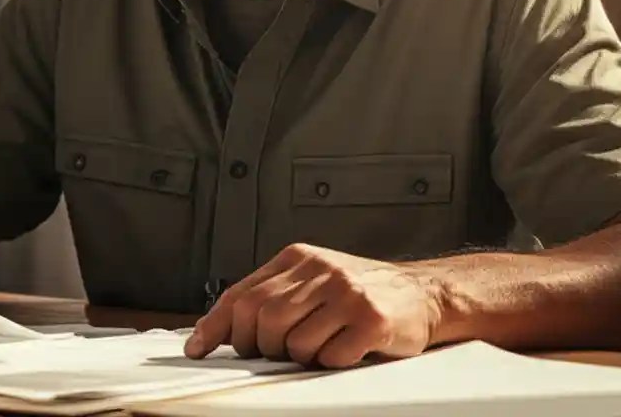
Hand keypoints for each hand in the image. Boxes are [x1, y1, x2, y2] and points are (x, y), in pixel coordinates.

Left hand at [184, 244, 442, 367]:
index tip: (196, 349)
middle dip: (259, 347)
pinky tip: (345, 349)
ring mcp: (347, 294)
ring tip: (320, 346)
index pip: (242, 293)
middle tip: (273, 354)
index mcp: (299, 258)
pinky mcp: (372, 320)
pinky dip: (331, 362)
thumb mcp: (313, 281)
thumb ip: (273, 295)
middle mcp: (321, 270)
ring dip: (300, 357)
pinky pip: (331, 357)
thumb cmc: (362, 292)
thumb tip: (222, 328)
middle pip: (262, 319)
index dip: (215, 325)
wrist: (424, 293)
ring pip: (293, 343)